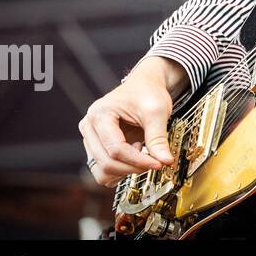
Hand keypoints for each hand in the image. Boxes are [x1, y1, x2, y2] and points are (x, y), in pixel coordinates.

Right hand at [79, 56, 183, 186]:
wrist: (144, 85)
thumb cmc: (148, 92)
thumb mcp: (157, 111)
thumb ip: (158, 138)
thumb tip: (166, 161)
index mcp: (100, 114)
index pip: (116, 149)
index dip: (138, 160)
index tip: (158, 163)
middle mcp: (89, 126)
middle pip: (106, 162)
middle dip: (133, 167)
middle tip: (155, 163)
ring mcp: (90, 138)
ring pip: (102, 170)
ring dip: (126, 170)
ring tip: (143, 154)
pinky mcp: (96, 147)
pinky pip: (103, 170)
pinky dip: (120, 170)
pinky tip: (134, 156)